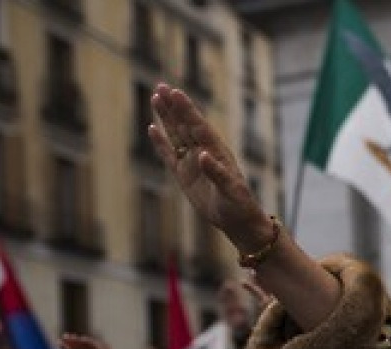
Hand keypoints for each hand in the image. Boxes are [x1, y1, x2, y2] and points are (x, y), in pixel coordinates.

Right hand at [147, 83, 273, 251]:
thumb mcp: (231, 190)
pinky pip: (169, 155)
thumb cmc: (239, 205)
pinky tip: (151, 128)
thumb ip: (217, 173)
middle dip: (174, 106)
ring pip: (176, 135)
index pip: (199, 126)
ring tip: (156, 98)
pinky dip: (160, 142)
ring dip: (166, 118)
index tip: (176, 92)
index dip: (187, 110)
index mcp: (217, 152)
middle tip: (161, 86)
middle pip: (185, 125)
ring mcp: (192, 163)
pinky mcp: (184, 175)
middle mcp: (204, 153)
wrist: (238, 221)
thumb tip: (202, 155)